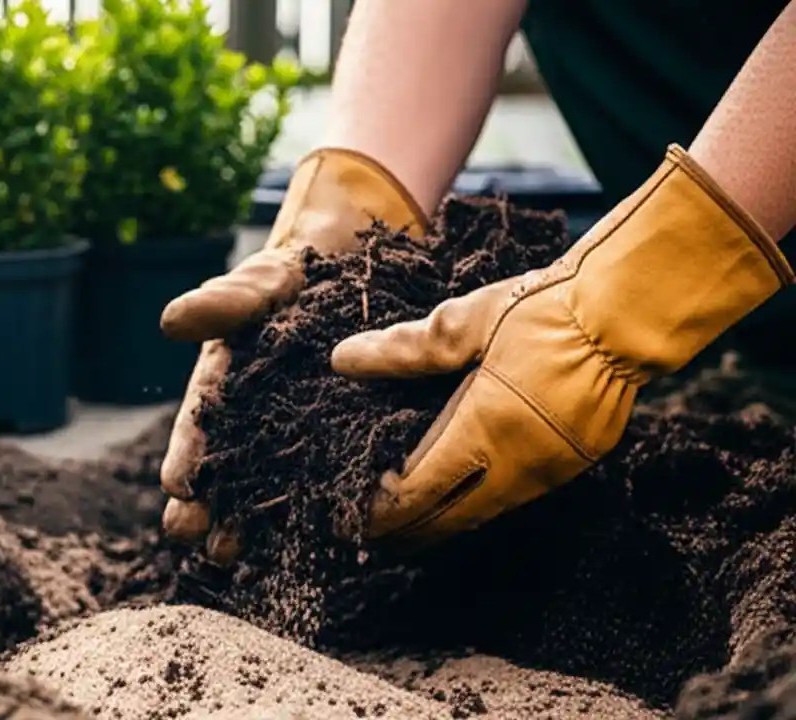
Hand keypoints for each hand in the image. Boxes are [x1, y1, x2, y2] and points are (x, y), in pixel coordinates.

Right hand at [158, 147, 427, 563]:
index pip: (200, 422)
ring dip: (246, 519)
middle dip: (206, 504)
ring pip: (266, 482)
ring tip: (228, 555)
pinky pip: (324, 475)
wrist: (354, 268)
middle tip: (192, 539)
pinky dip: (312, 506)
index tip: (175, 485)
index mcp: (224, 382)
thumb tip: (169, 321)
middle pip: (225, 465)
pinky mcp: (339, 440)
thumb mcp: (260, 282)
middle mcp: (251, 417)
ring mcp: (294, 433)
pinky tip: (308, 537)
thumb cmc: (294, 276)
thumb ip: (224, 300)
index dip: (186, 453)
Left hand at [331, 144, 792, 544]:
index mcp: (483, 430)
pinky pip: (514, 499)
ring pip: (485, 514)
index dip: (386, 510)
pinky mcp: (572, 464)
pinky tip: (464, 502)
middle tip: (372, 541)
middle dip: (409, 531)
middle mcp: (516, 464)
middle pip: (450, 517)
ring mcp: (549, 470)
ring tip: (409, 530)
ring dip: (445, 524)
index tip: (356, 518)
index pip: (420, 490)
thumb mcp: (464, 324)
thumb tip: (344, 358)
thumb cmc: (543, 311)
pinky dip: (480, 507)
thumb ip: (402, 350)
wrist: (629, 317)